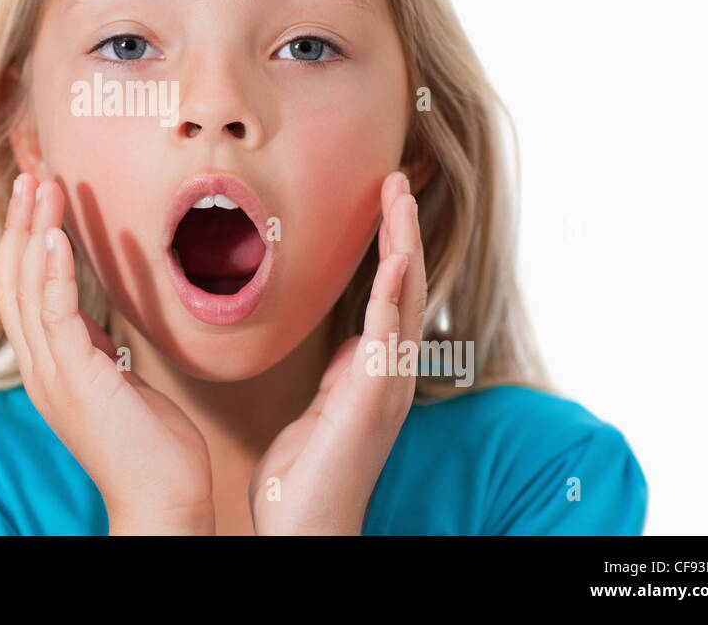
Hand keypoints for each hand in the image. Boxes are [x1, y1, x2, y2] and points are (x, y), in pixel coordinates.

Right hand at [0, 173, 215, 534]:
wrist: (164, 498)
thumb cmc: (152, 444)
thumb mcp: (121, 379)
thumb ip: (103, 346)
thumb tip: (105, 316)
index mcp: (50, 367)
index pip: (24, 292)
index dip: (26, 243)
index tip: (38, 199)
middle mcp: (40, 368)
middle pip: (14, 282)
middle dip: (21, 226)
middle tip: (32, 177)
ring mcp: (52, 375)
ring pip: (27, 289)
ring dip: (33, 233)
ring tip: (42, 188)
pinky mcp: (74, 379)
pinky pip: (54, 314)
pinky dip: (52, 271)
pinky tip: (54, 236)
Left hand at [248, 171, 426, 534]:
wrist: (303, 530)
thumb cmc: (302, 479)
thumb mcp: (317, 411)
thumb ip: (334, 377)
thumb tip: (342, 348)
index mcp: (372, 373)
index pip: (389, 295)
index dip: (391, 247)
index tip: (383, 201)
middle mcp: (389, 373)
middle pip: (405, 286)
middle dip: (403, 230)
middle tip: (399, 177)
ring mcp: (386, 385)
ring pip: (404, 298)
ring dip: (404, 242)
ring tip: (400, 193)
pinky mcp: (372, 397)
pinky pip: (387, 333)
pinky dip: (394, 289)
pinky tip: (397, 254)